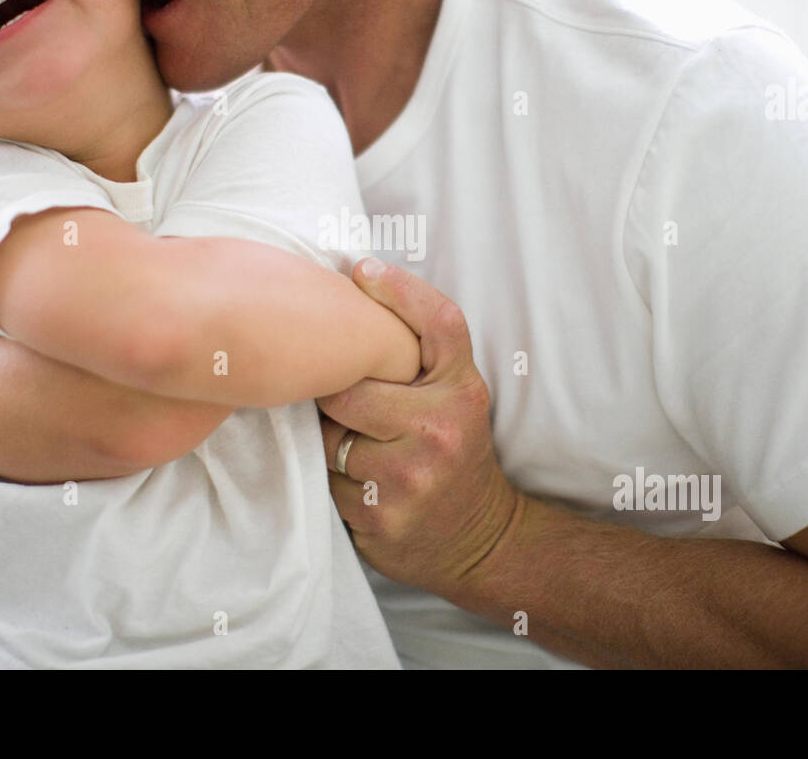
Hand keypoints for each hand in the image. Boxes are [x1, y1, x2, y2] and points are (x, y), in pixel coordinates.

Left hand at [318, 258, 520, 599]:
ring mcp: (411, 477)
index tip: (362, 269)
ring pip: (330, 439)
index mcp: (462, 390)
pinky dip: (335, 480)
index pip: (439, 323)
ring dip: (332, 442)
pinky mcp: (382, 516)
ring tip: (360, 448)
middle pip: (349, 387)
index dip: (400, 289)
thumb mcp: (455, 395)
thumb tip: (352, 287)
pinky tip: (361, 482)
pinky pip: (329, 482)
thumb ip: (419, 354)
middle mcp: (442, 429)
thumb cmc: (454, 448)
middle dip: (336, 394)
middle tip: (344, 401)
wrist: (478, 537)